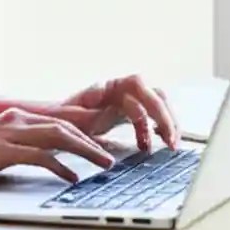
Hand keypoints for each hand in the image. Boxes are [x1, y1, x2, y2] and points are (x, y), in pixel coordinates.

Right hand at [0, 108, 115, 186]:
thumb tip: (47, 155)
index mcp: (15, 116)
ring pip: (58, 136)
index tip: (103, 141)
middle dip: (90, 140)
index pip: (58, 118)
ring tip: (103, 163)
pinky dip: (60, 166)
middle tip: (110, 154)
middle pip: (63, 125)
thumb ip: (21, 145)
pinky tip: (72, 176)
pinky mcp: (3, 151)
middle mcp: (15, 119)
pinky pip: (40, 156)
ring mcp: (8, 133)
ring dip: (85, 150)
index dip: (83, 129)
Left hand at [52, 74, 178, 151]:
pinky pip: (152, 117)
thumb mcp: (71, 114)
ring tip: (172, 144)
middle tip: (171, 141)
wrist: (57, 124)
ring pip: (158, 104)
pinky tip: (158, 145)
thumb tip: (99, 93)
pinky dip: (159, 129)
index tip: (149, 128)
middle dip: (165, 117)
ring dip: (168, 122)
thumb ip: (86, 105)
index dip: (145, 104)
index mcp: (109, 85)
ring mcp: (128, 99)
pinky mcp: (130, 112)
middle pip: (153, 94)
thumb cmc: (63, 118)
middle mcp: (122, 88)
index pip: (136, 84)